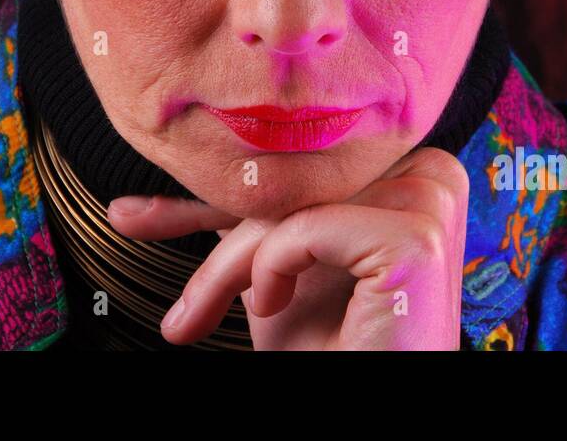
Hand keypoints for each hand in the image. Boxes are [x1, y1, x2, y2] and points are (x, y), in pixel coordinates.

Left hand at [106, 147, 469, 349]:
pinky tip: (274, 305)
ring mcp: (431, 199)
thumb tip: (175, 167)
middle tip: (155, 266)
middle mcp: (430, 173)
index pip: (299, 160)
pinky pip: (304, 226)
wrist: (363, 406)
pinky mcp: (418, 238)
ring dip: (236, 260)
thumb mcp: (276, 265)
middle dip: (214, 226)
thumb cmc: (333, 350)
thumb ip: (258, 208)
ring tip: (202, 312)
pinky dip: (271, 268)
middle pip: (294, 174)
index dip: (219, 189)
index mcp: (406, 170)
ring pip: (291, 198)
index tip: (135, 214)